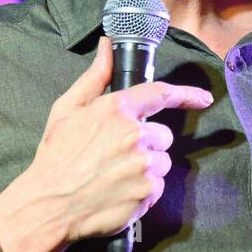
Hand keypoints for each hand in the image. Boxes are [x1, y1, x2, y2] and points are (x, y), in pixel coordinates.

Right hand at [28, 34, 213, 243]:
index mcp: (116, 109)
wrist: (48, 204)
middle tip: (117, 155)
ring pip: (162, 163)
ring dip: (146, 169)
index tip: (203, 98)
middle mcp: (134, 134)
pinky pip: (158, 188)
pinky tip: (119, 192)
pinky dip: (143, 192)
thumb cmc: (55, 157)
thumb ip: (94, 77)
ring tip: (115, 176)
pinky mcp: (147, 192)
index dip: (186, 94)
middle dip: (147, 144)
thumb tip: (106, 47)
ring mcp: (143, 165)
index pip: (160, 93)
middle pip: (162, 135)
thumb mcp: (67, 109)